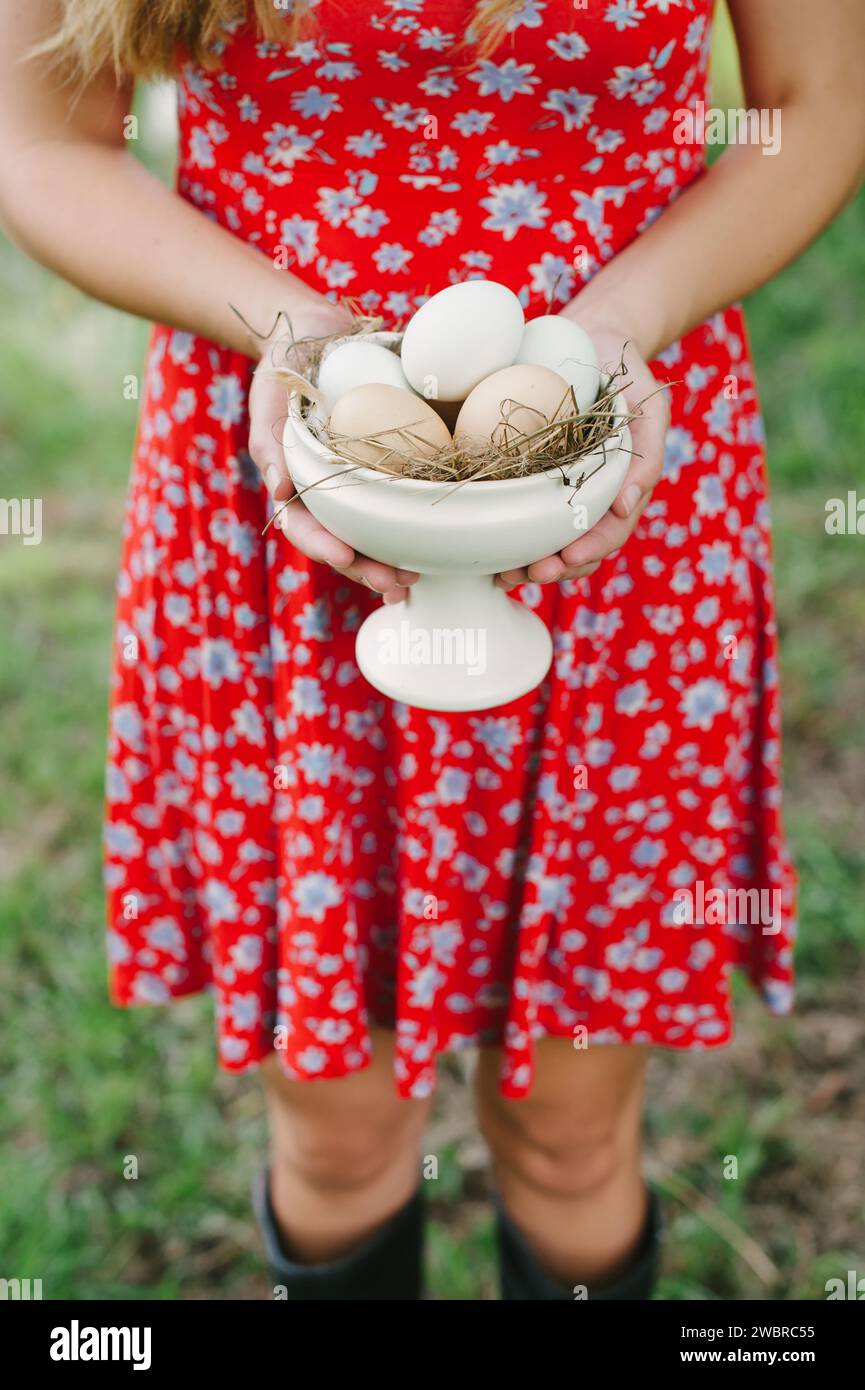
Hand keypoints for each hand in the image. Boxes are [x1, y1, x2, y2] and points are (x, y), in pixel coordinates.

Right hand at [247, 295, 418, 601]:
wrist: (316, 334)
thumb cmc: (284, 370)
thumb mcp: (269, 401)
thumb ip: (272, 445)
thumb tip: (282, 490)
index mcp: (299, 488)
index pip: (306, 527)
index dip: (323, 546)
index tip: (344, 556)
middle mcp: (331, 494)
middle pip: (346, 543)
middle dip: (368, 569)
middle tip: (396, 584)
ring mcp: (359, 484)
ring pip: (377, 533)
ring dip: (395, 559)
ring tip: (416, 578)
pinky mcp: (392, 466)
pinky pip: (405, 498)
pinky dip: (420, 522)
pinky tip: (442, 539)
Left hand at [497, 323, 669, 588]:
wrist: (592, 336)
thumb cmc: (626, 372)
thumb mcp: (649, 406)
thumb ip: (647, 456)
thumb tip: (627, 506)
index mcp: (619, 490)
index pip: (608, 533)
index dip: (588, 552)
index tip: (566, 560)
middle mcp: (587, 497)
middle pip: (573, 549)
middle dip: (551, 569)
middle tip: (526, 575)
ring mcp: (557, 489)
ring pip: (543, 539)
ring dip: (524, 563)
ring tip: (503, 574)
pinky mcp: (527, 474)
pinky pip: (516, 509)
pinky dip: (502, 532)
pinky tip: (483, 546)